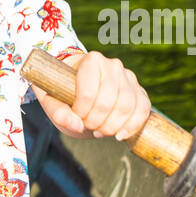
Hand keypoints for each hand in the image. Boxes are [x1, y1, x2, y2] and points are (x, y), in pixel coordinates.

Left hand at [32, 52, 150, 141]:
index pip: (89, 93)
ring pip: (127, 107)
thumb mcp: (52, 100)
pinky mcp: (139, 92)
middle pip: (108, 102)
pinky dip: (132, 126)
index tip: (75, 116)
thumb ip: (58, 112)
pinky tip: (119, 135)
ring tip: (99, 131)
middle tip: (87, 126)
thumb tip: (76, 125)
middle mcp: (113, 65)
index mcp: (91, 61)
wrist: (79, 88)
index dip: (81, 111)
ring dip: (112, 126)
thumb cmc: (64, 91)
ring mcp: (129, 78)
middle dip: (96, 122)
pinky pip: (143, 110)